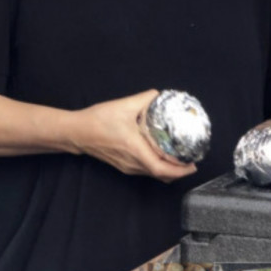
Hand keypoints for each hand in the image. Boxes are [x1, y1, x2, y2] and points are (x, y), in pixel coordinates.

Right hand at [70, 89, 196, 182]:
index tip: (193, 165)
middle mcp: (133, 163)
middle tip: (192, 160)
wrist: (77, 132)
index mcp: (135, 149)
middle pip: (160, 175)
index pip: (160, 168)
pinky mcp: (123, 165)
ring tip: (182, 159)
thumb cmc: (98, 120)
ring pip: (153, 174)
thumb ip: (145, 98)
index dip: (179, 169)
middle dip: (179, 171)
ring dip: (169, 170)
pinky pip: (146, 170)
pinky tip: (163, 156)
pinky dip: (159, 167)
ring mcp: (127, 166)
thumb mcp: (124, 105)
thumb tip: (160, 95)